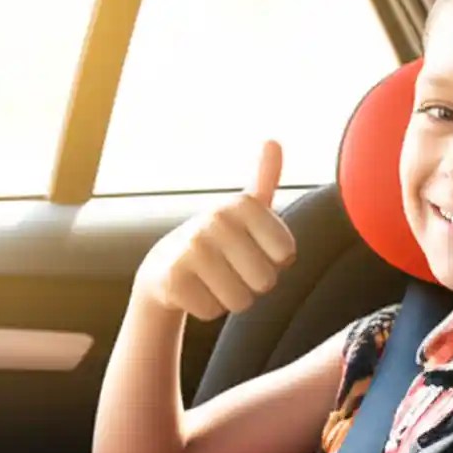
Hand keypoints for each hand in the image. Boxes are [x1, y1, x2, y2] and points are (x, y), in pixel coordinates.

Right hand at [135, 140, 296, 320]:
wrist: (166, 265)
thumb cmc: (220, 240)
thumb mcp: (244, 210)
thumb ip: (264, 178)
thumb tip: (272, 140)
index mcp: (241, 204)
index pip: (287, 254)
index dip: (275, 262)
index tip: (254, 249)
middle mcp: (215, 220)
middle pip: (266, 281)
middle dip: (254, 284)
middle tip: (232, 268)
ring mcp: (191, 248)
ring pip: (241, 301)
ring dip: (232, 298)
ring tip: (215, 279)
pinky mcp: (173, 280)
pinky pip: (214, 312)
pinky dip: (208, 308)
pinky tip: (195, 290)